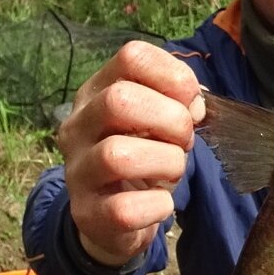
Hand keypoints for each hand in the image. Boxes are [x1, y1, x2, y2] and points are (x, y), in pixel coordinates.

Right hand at [57, 41, 204, 265]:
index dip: (173, 76)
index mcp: (96, 92)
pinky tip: (162, 203)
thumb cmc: (143, 156)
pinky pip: (124, 209)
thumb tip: (196, 105)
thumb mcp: (156, 120)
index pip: (131, 57)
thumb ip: (177, 101)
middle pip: (119, 100)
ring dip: (167, 162)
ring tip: (173, 170)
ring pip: (118, 155)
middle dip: (171, 119)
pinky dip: (157, 206)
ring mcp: (77, 172)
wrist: (114, 217)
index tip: (192, 104)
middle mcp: (78, 126)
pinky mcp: (87, 214)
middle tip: (185, 140)